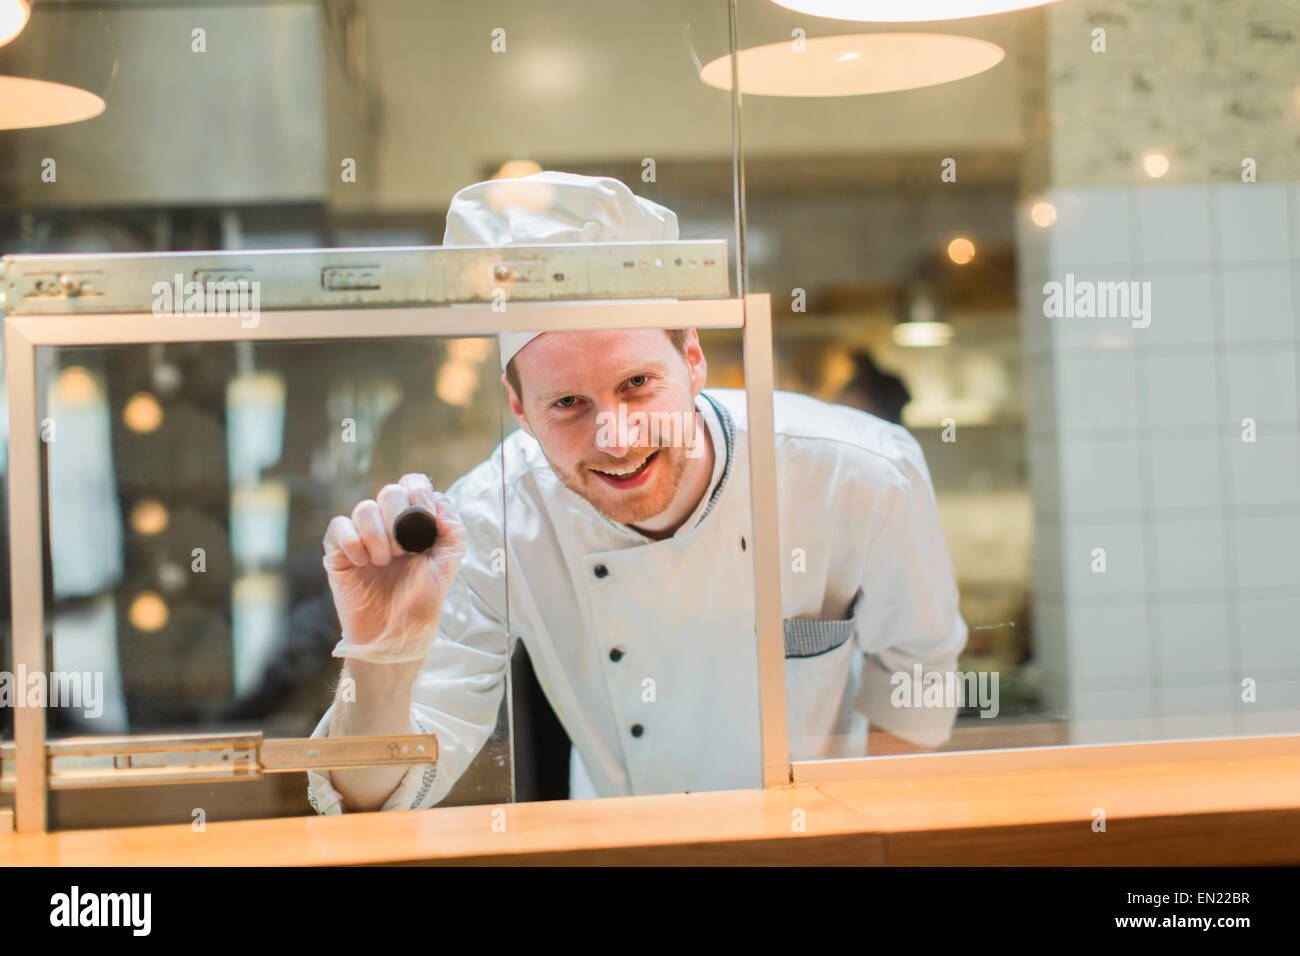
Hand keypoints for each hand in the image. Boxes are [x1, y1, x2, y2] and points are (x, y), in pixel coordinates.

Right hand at [322, 473, 466, 663]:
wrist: (398, 633)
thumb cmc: (423, 598)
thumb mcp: (448, 560)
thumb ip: (451, 526)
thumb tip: (437, 500)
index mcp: (414, 523)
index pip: (413, 484)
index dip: (419, 495)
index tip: (426, 521)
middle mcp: (388, 525)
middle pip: (389, 491)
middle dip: (399, 519)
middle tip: (405, 551)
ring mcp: (362, 537)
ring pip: (364, 508)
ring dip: (378, 535)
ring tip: (385, 562)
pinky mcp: (339, 552)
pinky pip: (339, 527)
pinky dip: (353, 542)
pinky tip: (362, 563)